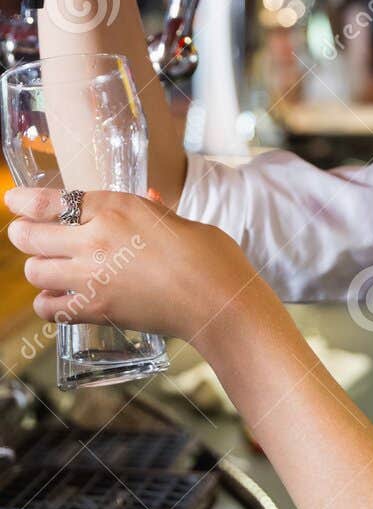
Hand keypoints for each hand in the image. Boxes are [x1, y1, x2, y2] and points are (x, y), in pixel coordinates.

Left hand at [3, 186, 256, 344]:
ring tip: (50, 269)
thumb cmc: (207, 255)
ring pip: (34, 271)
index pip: (50, 201)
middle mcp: (96, 238)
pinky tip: (60, 298)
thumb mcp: (174, 218)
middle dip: (23, 235)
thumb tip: (148, 199)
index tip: (13, 201)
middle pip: (30, 236)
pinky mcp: (95, 308)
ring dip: (38, 268)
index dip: (23, 202)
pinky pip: (48, 307)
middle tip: (27, 237)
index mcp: (117, 207)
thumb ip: (151, 210)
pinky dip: (48, 303)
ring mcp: (92, 276)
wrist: (217, 298)